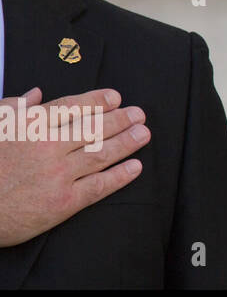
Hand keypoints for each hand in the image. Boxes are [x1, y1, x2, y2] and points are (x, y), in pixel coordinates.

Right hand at [0, 87, 150, 247]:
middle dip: (120, 119)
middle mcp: (48, 147)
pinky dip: (120, 175)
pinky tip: (135, 167)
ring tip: (143, 133)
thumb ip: (12, 109)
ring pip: (101, 153)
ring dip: (126, 142)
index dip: (97, 101)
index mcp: (30, 127)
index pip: (71, 108)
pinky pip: (98, 186)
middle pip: (93, 128)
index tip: (116, 97)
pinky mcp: (63, 202)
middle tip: (139, 114)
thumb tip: (36, 94)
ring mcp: (58, 174)